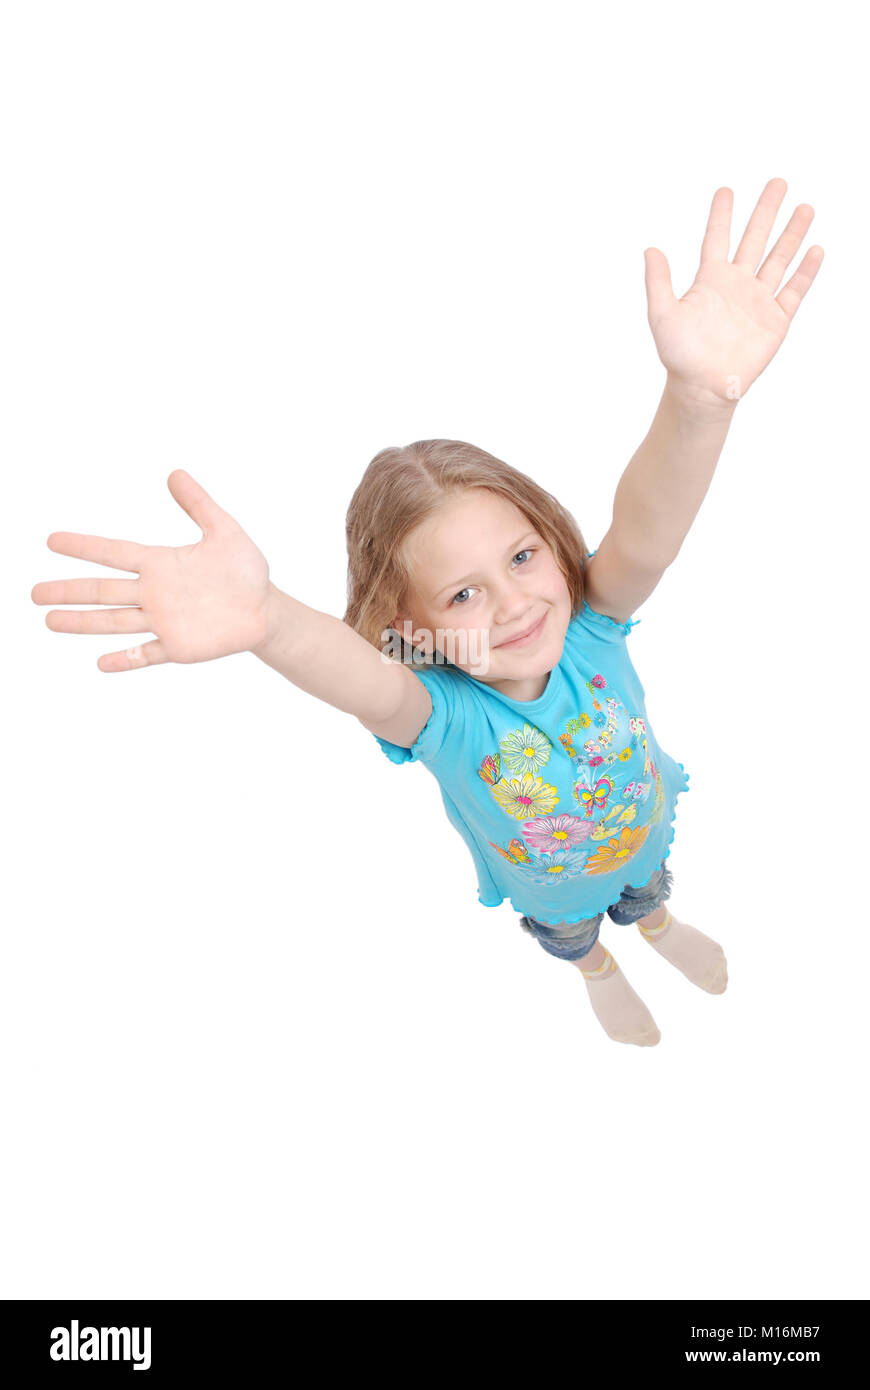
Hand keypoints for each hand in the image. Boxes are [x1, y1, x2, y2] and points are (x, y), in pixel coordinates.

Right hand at [31, 470, 271, 671]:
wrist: (265, 610)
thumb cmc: (245, 571)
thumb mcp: (225, 531)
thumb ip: (199, 504)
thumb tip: (175, 473)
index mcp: (161, 563)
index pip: (114, 552)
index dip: (85, 546)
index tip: (52, 541)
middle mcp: (154, 593)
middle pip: (103, 590)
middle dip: (69, 591)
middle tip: (34, 593)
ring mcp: (163, 621)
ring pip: (114, 622)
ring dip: (83, 623)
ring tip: (50, 621)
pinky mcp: (178, 647)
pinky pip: (146, 654)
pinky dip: (125, 659)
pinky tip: (101, 663)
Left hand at [643, 177, 823, 405]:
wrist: (703, 387)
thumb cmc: (679, 356)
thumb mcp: (663, 315)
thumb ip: (658, 282)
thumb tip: (650, 249)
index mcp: (710, 280)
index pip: (718, 238)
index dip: (722, 215)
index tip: (727, 190)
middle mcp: (737, 285)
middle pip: (755, 239)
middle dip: (766, 211)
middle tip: (778, 182)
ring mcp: (758, 301)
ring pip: (778, 259)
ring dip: (792, 234)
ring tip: (805, 208)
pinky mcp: (775, 320)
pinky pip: (794, 291)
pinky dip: (805, 272)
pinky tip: (815, 250)